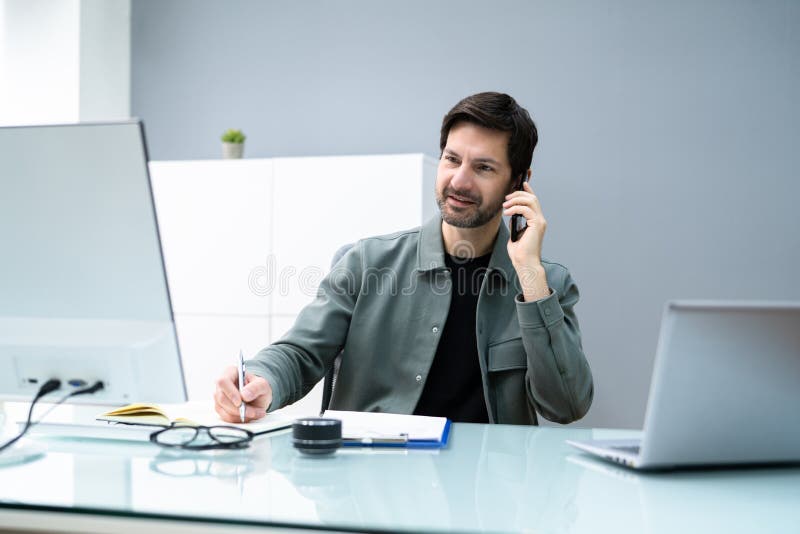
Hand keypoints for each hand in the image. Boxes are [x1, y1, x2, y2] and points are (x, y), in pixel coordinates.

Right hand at [214, 366, 271, 422]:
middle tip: (254, 411)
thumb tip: (244, 395)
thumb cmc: (258, 387)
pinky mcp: (221, 409)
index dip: (230, 393)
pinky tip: (250, 415)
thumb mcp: (262, 385)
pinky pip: (227, 418)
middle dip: (238, 408)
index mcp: (229, 373)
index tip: (240, 402)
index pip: (223, 381)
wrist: (258, 397)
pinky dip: (240, 419)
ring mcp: (219, 398)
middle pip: (222, 399)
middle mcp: (221, 385)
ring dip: (241, 415)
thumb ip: (255, 387)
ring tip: (257, 413)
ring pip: (224, 411)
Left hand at [503, 181, 549, 300]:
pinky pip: (527, 209)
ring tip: (505, 205)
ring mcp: (539, 222)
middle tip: (506, 198)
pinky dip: (516, 208)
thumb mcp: (515, 234)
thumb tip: (510, 213)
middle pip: (532, 198)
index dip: (527, 190)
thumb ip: (515, 223)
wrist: (524, 264)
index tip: (520, 183)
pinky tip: (507, 213)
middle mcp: (540, 220)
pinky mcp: (537, 225)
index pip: (533, 201)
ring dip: (516, 200)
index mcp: (536, 221)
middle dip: (518, 194)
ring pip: (531, 201)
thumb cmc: (519, 253)